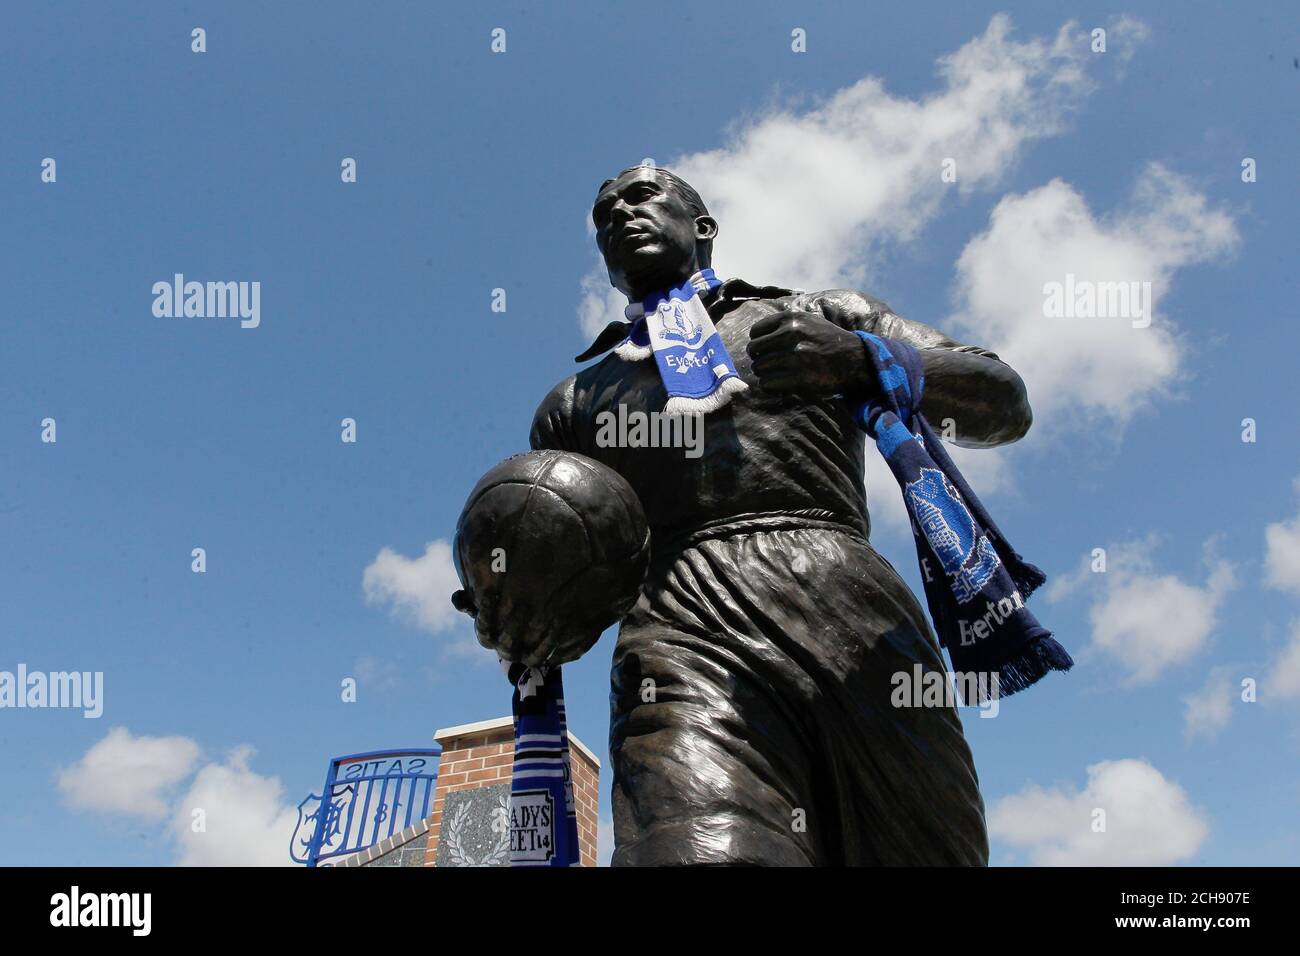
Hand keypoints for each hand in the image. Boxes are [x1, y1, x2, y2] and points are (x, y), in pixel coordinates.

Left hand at [746, 309, 866, 394]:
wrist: (854, 359)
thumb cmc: (827, 340)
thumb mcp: (808, 320)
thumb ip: (783, 323)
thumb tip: (755, 336)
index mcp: (791, 319)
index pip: (755, 332)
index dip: (758, 342)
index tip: (766, 349)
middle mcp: (791, 335)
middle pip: (754, 351)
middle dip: (759, 359)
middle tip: (770, 364)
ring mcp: (795, 357)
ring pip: (759, 368)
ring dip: (765, 374)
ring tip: (778, 374)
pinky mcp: (799, 378)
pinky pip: (768, 384)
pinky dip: (771, 386)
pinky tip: (781, 384)